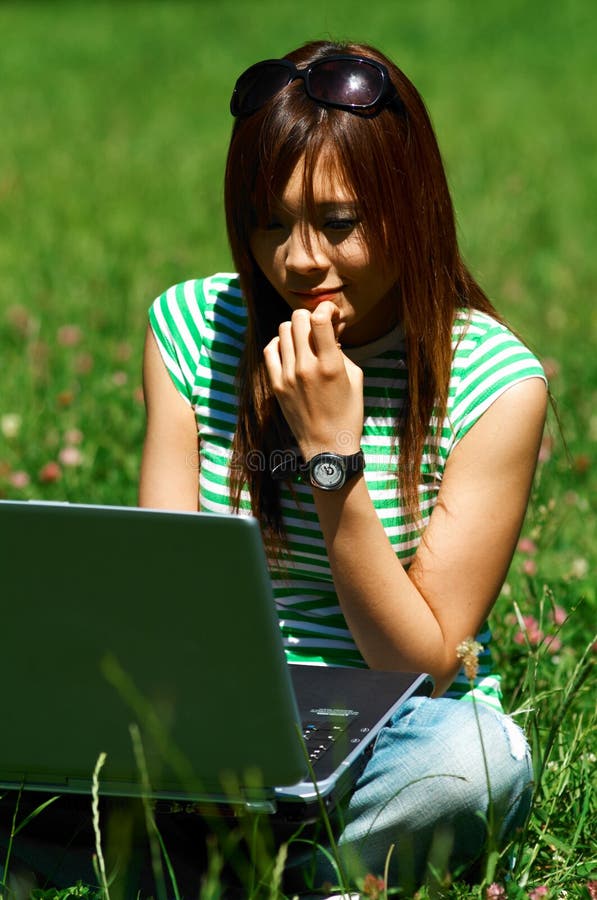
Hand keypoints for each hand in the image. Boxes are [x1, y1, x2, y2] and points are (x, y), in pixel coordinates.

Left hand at [263, 302, 363, 459]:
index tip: (331, 313)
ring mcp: (287, 376)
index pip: (319, 319)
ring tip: (305, 341)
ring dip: (296, 329)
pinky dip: (280, 343)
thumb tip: (329, 332)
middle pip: (297, 319)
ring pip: (283, 330)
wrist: (328, 446)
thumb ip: (341, 351)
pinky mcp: (276, 385)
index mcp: (331, 365)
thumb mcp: (355, 378)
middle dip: (310, 317)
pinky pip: (270, 349)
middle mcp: (306, 367)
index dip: (326, 308)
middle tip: (318, 328)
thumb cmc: (348, 413)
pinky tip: (290, 351)